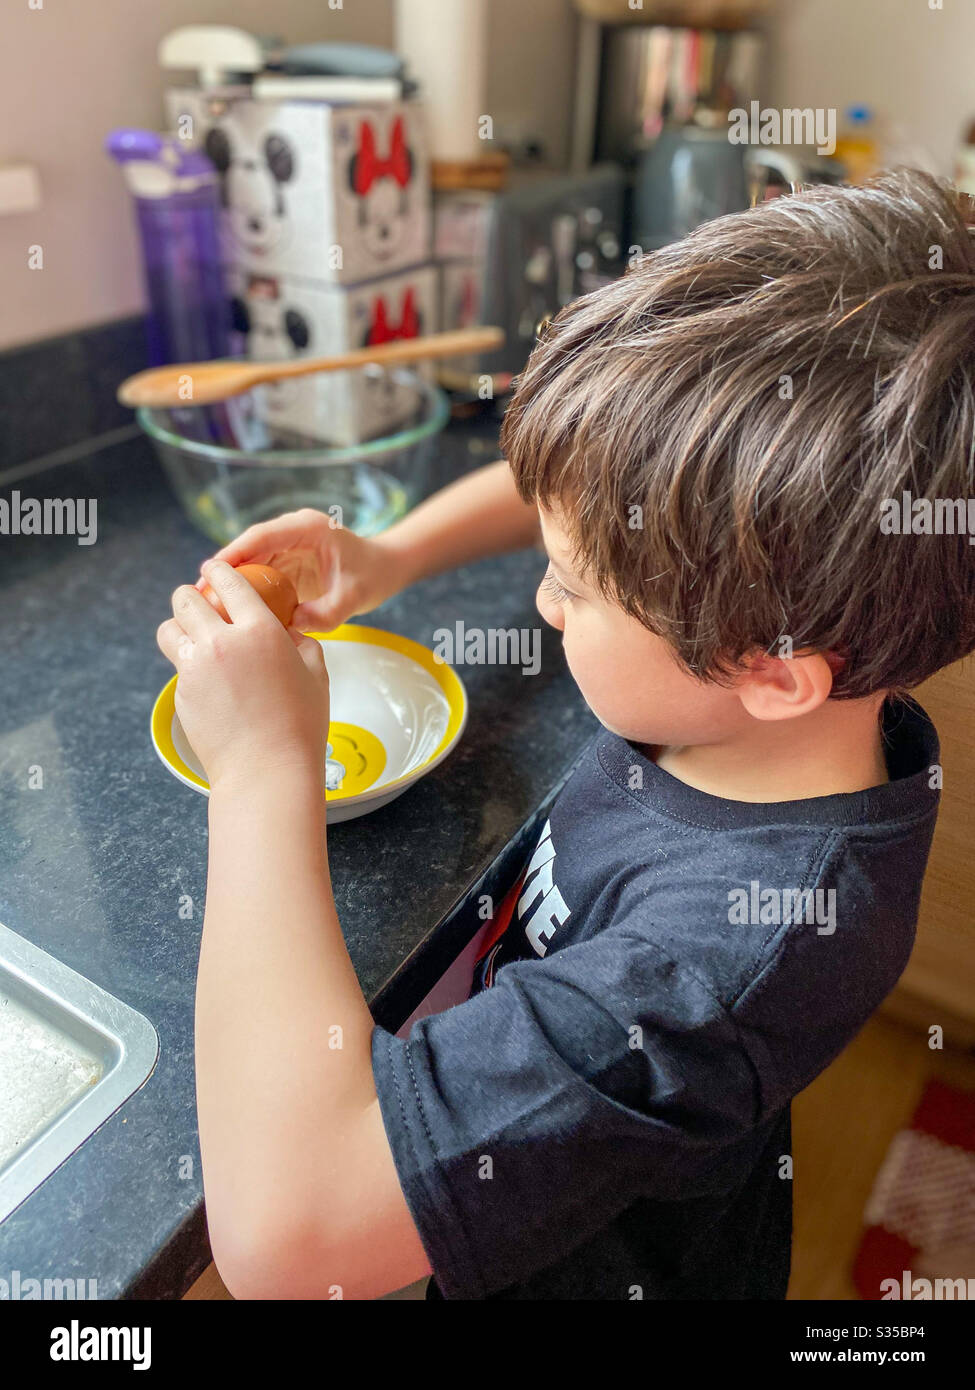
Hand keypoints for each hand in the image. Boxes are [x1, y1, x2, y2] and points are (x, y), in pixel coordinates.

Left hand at [158, 560, 328, 790]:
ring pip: (169, 628)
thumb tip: (290, 634)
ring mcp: (197, 667)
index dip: (218, 571)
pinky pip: (176, 664)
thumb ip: (303, 645)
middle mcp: (223, 641)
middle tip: (200, 606)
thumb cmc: (301, 725)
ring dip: (179, 627)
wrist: (268, 770)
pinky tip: (204, 677)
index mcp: (261, 630)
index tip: (214, 570)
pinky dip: (185, 662)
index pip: (230, 582)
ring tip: (193, 637)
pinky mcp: (182, 692)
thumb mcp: (317, 675)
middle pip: (185, 598)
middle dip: (190, 597)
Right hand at [198, 508, 408, 631]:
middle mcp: (293, 531)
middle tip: (197, 595)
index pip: (262, 536)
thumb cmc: (373, 577)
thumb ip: (326, 612)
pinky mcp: (286, 560)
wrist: (386, 569)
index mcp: (308, 527)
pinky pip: (260, 572)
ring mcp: (288, 544)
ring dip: (230, 581)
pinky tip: (229, 610)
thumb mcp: (354, 597)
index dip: (233, 553)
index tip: (209, 572)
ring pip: (250, 559)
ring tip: (206, 606)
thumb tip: (291, 626)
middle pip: (249, 546)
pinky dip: (246, 589)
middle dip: (223, 569)